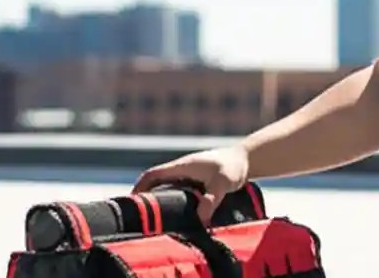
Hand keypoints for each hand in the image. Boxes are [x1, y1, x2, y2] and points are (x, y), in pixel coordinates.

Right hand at [131, 145, 249, 224]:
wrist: (246, 159)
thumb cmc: (233, 167)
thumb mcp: (223, 182)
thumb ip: (212, 199)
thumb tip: (200, 219)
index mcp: (181, 166)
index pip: (153, 175)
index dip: (140, 187)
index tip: (132, 202)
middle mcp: (181, 169)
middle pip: (155, 182)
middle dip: (145, 196)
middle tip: (140, 217)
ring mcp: (187, 174)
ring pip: (164, 186)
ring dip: (157, 199)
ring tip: (153, 219)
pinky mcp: (194, 181)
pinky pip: (175, 190)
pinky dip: (169, 200)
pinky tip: (174, 215)